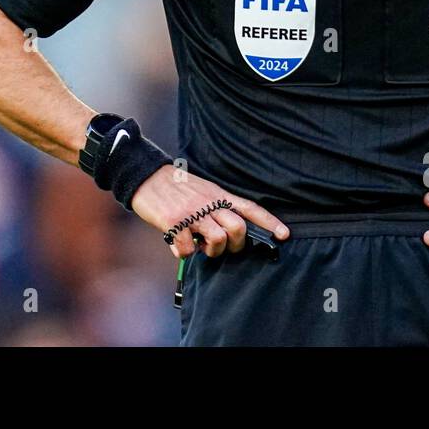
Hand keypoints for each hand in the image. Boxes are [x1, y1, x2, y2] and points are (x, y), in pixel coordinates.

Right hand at [130, 165, 289, 259]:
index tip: (284, 235)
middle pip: (238, 227)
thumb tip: (228, 232)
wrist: (145, 176)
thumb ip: (216, 207)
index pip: (250, 207)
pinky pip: (187, 249)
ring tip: (200, 247)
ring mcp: (191, 213)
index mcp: (217, 195)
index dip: (269, 222)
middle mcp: (208, 203)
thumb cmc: (175, 187)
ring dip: (212, 250)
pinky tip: (178, 245)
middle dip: (236, 244)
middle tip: (224, 248)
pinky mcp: (173, 222)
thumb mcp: (202, 190)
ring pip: (218, 239)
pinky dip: (184, 253)